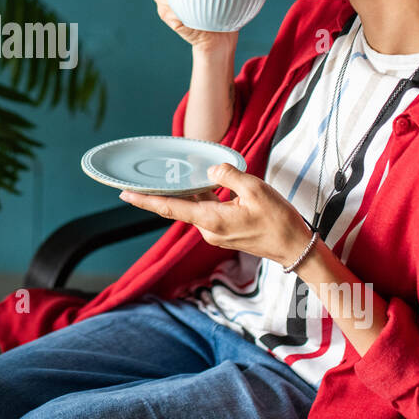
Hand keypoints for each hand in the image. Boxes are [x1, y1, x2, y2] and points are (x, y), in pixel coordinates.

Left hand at [117, 163, 314, 269]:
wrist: (294, 248)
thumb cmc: (278, 220)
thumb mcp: (255, 190)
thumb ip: (229, 176)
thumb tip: (211, 170)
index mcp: (211, 220)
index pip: (170, 207)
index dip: (145, 200)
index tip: (124, 193)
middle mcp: (208, 230)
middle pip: (179, 207)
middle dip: (161, 193)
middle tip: (138, 179)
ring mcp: (215, 233)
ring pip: (194, 208)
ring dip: (185, 193)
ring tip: (175, 174)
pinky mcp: (223, 233)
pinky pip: (205, 211)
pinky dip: (200, 198)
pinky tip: (202, 184)